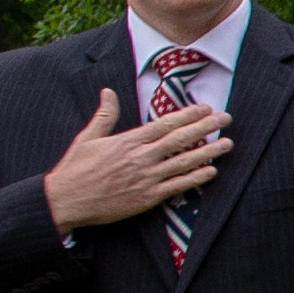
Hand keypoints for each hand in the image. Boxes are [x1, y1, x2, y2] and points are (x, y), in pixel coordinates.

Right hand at [42, 86, 229, 233]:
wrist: (66, 200)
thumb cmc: (75, 169)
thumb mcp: (87, 137)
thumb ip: (104, 115)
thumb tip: (108, 91)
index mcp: (128, 141)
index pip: (165, 124)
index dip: (188, 115)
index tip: (206, 108)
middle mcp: (141, 157)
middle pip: (180, 139)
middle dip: (205, 128)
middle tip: (226, 119)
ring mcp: (146, 178)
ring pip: (184, 162)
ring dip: (208, 153)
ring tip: (227, 144)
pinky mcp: (147, 198)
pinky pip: (177, 187)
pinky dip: (195, 179)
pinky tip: (211, 172)